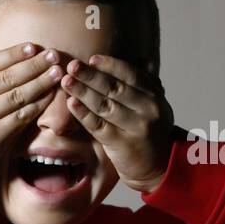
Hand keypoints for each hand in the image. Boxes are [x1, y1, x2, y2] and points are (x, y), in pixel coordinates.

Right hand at [0, 42, 62, 172]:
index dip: (14, 53)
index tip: (32, 47)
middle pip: (8, 77)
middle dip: (34, 65)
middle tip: (53, 55)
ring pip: (17, 95)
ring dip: (40, 83)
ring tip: (56, 73)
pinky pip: (20, 117)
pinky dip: (37, 106)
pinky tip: (49, 97)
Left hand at [60, 55, 173, 192]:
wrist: (158, 166)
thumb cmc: (149, 132)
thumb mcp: (154, 106)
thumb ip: (144, 85)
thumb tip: (140, 57)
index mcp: (154, 96)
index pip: (130, 75)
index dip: (110, 65)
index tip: (91, 58)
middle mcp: (148, 110)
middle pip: (115, 88)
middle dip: (91, 75)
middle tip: (72, 66)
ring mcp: (135, 127)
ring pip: (104, 105)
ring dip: (82, 91)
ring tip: (66, 81)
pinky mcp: (121, 144)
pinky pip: (98, 126)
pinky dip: (83, 114)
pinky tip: (71, 103)